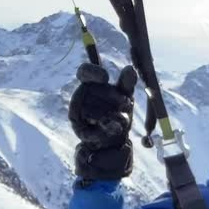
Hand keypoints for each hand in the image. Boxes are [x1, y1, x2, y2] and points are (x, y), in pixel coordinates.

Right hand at [69, 63, 137, 179]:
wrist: (113, 139)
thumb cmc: (117, 112)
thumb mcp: (125, 97)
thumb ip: (126, 84)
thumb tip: (131, 68)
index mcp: (90, 84)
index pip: (84, 72)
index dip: (92, 72)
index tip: (106, 77)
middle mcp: (80, 97)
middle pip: (95, 92)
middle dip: (114, 98)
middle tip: (127, 103)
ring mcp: (77, 114)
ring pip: (95, 111)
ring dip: (113, 115)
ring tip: (123, 120)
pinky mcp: (80, 130)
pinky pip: (92, 128)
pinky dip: (106, 129)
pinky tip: (115, 129)